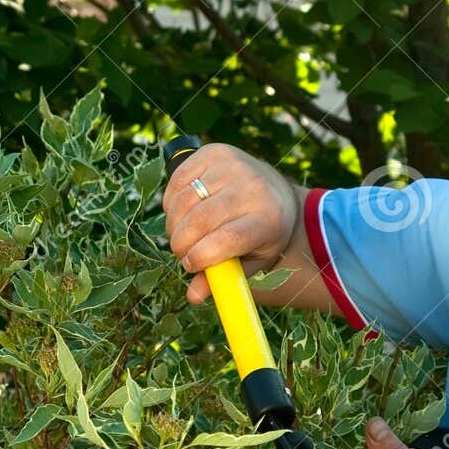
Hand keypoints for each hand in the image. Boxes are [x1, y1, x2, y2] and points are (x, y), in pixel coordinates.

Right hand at [162, 143, 299, 305]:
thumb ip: (224, 279)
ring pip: (183, 201)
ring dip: (173, 225)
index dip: (200, 257)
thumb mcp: (252, 261)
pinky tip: (182, 212)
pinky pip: (177, 181)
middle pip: (199, 220)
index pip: (226, 240)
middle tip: (183, 254)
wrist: (277, 192)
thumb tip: (192, 297)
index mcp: (267, 220)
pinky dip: (171, 202)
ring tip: (183, 234)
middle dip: (181, 244)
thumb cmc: (262, 234)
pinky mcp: (214, 151)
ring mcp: (232, 166)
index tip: (191, 266)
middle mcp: (252, 188)